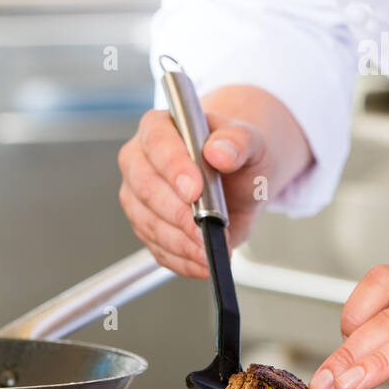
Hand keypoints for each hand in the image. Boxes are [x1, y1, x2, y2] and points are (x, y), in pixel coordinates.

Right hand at [118, 106, 271, 279]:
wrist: (241, 180)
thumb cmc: (238, 155)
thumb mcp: (250, 141)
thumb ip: (238, 141)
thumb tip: (220, 152)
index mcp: (160, 127)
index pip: (157, 143)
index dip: (174, 168)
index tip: (195, 190)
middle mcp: (140, 160)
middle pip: (146, 188)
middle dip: (179, 214)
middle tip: (206, 228)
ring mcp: (138, 197)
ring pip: (148, 223)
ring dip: (181, 242)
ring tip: (210, 248)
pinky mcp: (146, 227)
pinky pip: (156, 249)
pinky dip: (182, 259)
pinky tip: (203, 260)